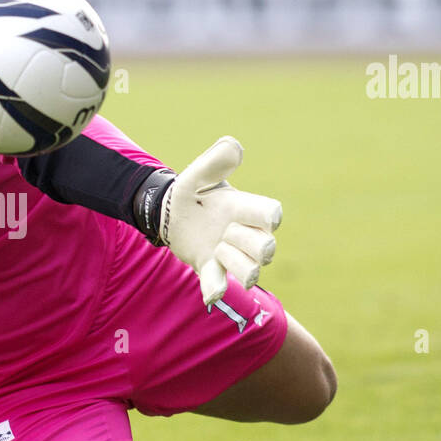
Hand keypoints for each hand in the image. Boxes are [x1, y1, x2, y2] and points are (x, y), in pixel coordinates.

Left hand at [159, 136, 282, 306]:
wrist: (169, 214)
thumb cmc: (191, 192)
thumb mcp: (197, 174)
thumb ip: (214, 162)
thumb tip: (233, 145)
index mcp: (245, 209)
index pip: (271, 215)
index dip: (267, 217)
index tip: (251, 214)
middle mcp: (244, 235)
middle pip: (267, 249)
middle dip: (246, 242)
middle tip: (223, 231)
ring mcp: (229, 255)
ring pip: (250, 272)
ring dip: (233, 262)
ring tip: (216, 249)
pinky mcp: (211, 270)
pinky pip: (218, 285)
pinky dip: (217, 289)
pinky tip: (211, 295)